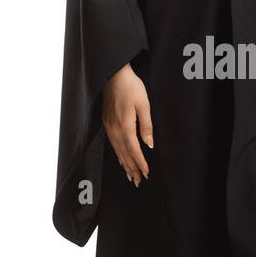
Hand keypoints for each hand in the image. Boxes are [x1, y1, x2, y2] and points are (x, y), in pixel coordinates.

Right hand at [102, 64, 152, 186]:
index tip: (146, 173)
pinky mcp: (107, 122)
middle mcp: (115, 129)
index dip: (140, 163)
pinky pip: (112, 143)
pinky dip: (117, 154)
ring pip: (117, 150)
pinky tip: (120, 159)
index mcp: (125, 125)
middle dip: (132, 168)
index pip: (134, 150)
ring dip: (124, 164)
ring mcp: (109, 126)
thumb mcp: (144, 104)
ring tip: (130, 176)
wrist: (114, 74)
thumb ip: (146, 125)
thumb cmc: (131, 87)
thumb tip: (149, 144)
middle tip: (138, 182)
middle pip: (124, 154)